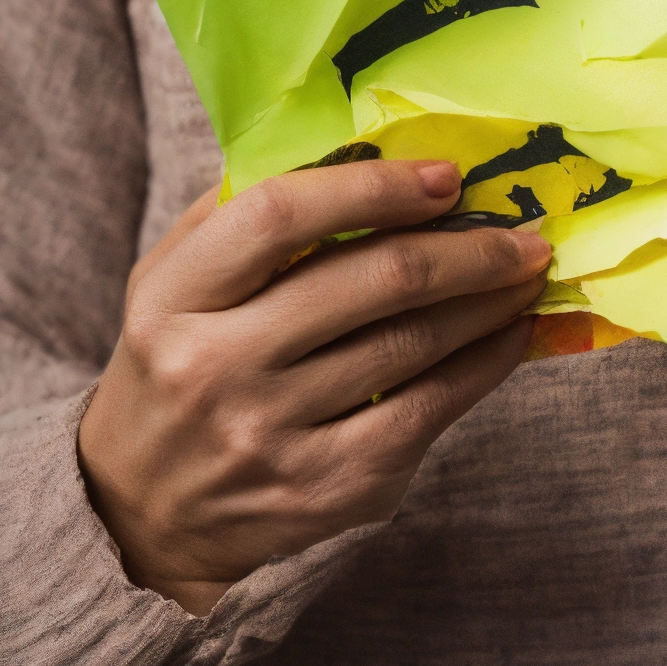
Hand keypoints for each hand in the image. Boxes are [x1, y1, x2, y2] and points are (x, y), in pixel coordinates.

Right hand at [78, 159, 549, 615]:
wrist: (141, 516)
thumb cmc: (172, 367)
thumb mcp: (173, 283)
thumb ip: (242, 210)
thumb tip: (361, 149)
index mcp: (173, 297)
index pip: (280, 216)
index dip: (374, 188)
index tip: (445, 176)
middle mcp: (215, 367)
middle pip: (369, 283)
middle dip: (465, 247)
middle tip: (521, 229)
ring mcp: (271, 435)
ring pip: (410, 346)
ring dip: (487, 301)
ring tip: (525, 271)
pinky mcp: (324, 491)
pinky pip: (427, 413)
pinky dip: (482, 367)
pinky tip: (509, 336)